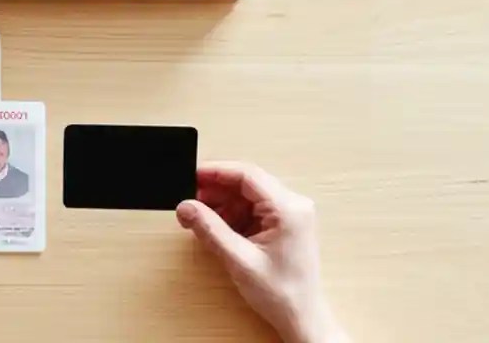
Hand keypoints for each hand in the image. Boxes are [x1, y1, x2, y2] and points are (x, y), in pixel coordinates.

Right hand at [177, 163, 347, 342]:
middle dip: (216, 190)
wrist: (301, 318)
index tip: (193, 175)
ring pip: (248, 195)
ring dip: (224, 204)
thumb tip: (187, 207)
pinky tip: (219, 228)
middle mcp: (293, 205)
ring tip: (202, 219)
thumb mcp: (239, 260)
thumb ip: (210, 229)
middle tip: (191, 199)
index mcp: (288, 209)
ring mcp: (291, 214)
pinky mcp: (285, 223)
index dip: (216, 171)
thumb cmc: (282, 294)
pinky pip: (254, 208)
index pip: (247, 175)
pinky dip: (234, 215)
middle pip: (247, 183)